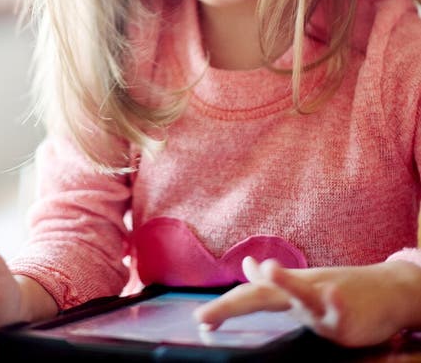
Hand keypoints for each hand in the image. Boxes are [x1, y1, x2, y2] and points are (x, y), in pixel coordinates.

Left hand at [194, 257, 420, 346]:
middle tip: (204, 316)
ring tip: (269, 271)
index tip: (199, 319)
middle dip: (233, 304)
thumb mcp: (303, 285)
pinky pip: (339, 308)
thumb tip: (247, 266)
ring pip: (302, 292)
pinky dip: (334, 301)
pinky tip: (330, 295)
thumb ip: (273, 283)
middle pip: (263, 295)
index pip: (250, 295)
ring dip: (287, 280)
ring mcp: (322, 300)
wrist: (385, 290)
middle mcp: (299, 292)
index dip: (225, 306)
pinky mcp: (347, 314)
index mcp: (287, 290)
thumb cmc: (340, 287)